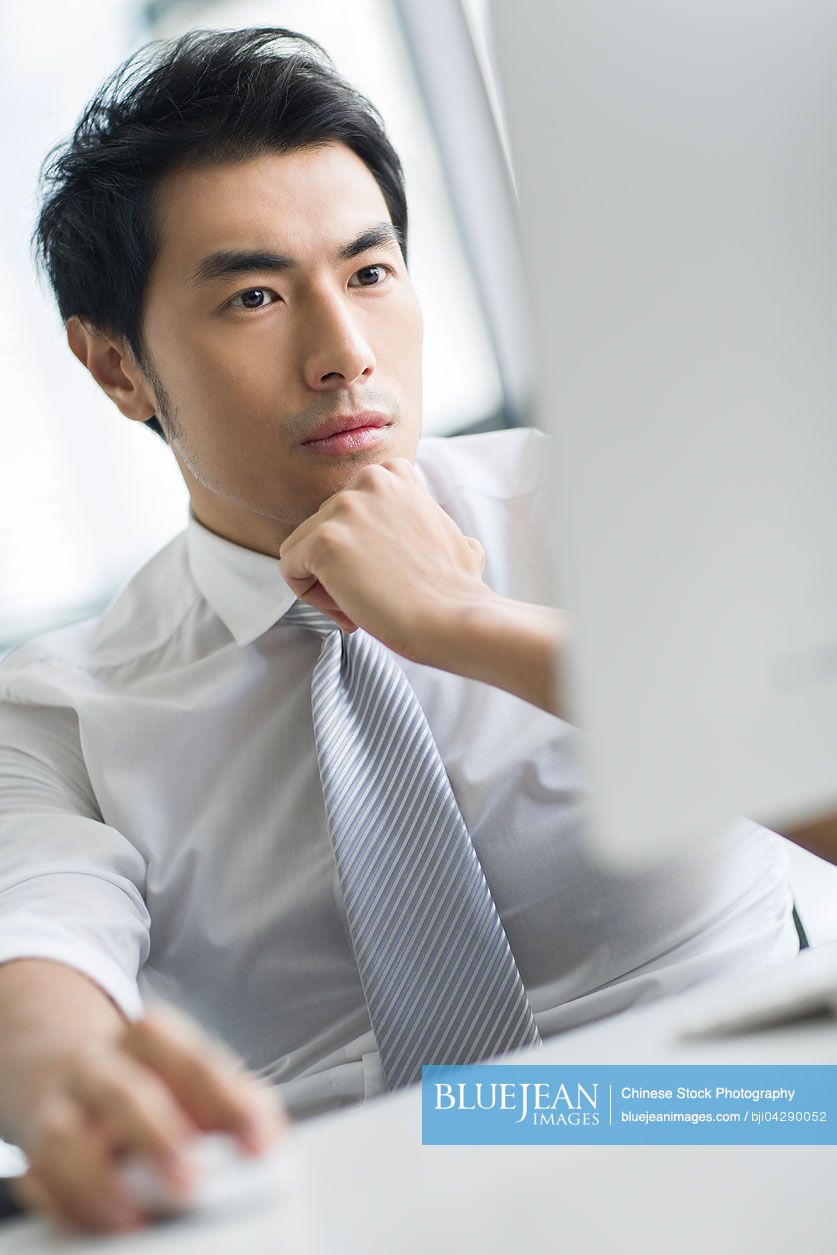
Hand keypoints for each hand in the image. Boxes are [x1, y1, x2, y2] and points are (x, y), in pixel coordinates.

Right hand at [12, 1003, 287, 1233]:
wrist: (65, 1064)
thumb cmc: (149, 1079)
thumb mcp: (193, 1074)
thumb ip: (238, 1103)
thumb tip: (273, 1145)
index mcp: (149, 1038)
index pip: (192, 1062)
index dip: (230, 1103)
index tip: (260, 1145)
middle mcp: (99, 1066)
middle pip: (125, 1093)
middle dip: (159, 1138)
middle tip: (194, 1182)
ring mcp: (61, 1105)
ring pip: (66, 1137)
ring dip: (99, 1180)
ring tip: (134, 1215)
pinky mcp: (35, 1149)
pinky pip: (38, 1178)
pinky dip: (64, 1205)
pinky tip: (99, 1223)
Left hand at [278, 458, 494, 661]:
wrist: (452, 619)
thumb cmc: (455, 591)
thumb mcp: (452, 537)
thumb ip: (429, 524)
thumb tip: (450, 540)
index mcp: (394, 474)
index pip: (347, 510)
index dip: (360, 547)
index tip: (384, 573)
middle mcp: (368, 480)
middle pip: (322, 528)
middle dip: (339, 566)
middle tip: (372, 595)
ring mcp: (344, 507)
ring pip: (303, 549)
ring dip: (325, 582)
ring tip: (361, 603)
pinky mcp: (324, 539)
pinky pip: (290, 569)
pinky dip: (309, 595)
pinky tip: (347, 607)